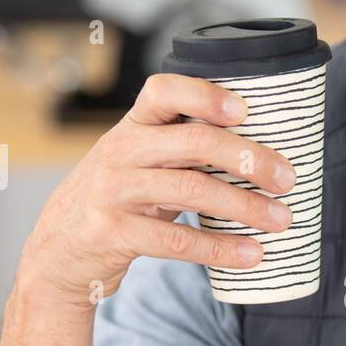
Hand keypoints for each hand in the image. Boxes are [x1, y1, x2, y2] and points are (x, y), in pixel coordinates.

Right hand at [18, 74, 296, 303]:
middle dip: (250, 159)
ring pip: (193, 190)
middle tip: (288, 179)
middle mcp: (119, 152)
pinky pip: (178, 241)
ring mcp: (112, 192)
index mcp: (130, 127)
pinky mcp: (112, 232)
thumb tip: (260, 154)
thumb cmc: (116, 202)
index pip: (163, 91)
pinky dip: (222, 249)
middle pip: (194, 142)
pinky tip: (252, 254)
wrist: (57, 252)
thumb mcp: (137, 164)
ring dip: (246, 207)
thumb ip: (179, 152)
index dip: (205, 95)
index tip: (246, 110)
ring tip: (282, 219)